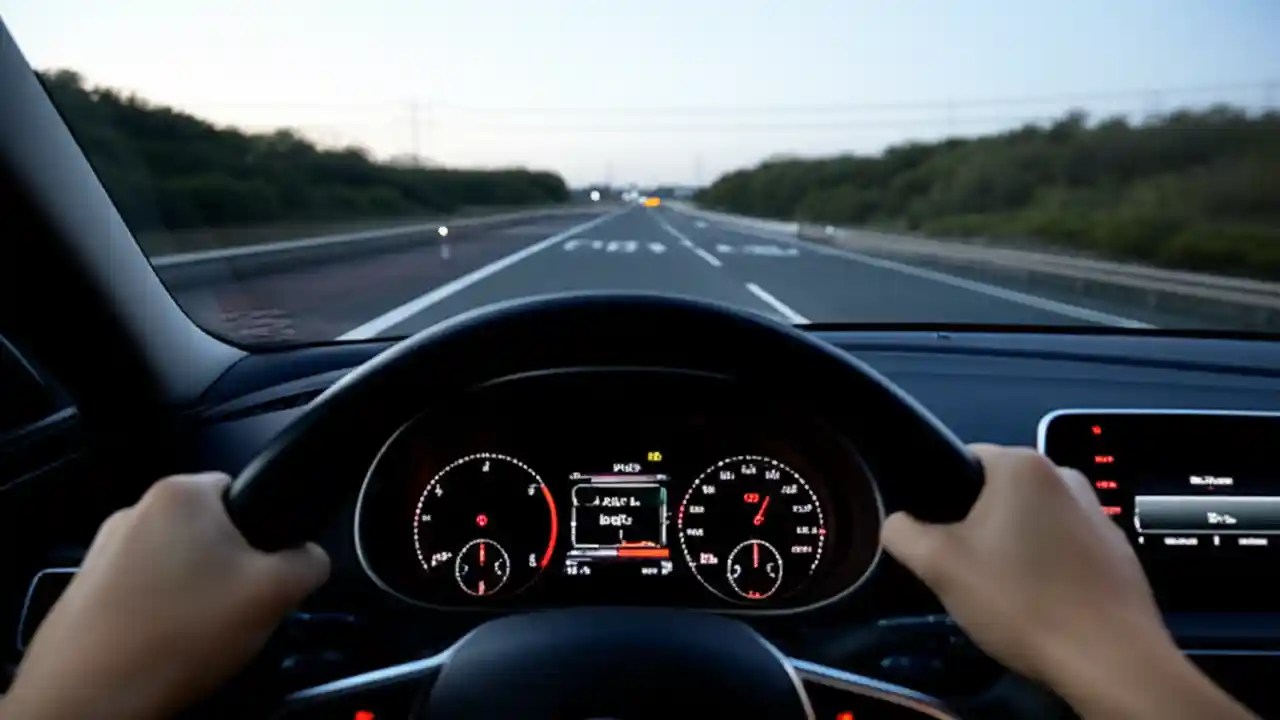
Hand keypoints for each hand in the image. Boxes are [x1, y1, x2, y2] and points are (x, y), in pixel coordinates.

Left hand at [1, 473, 329, 719]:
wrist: (89, 697)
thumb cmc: (184, 631)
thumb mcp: (275, 595)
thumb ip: (309, 563)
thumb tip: (309, 557)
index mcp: (180, 492)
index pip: (244, 489)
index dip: (265, 533)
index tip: (265, 574)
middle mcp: (133, 509)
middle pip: (209, 532)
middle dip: (229, 568)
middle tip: (239, 610)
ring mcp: (101, 551)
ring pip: (176, 566)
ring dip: (194, 594)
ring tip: (200, 636)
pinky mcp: (83, 591)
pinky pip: (142, 593)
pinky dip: (159, 615)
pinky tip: (165, 646)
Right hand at [882, 444, 1254, 718]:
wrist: (1109, 660)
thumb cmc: (1020, 601)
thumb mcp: (938, 566)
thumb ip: (903, 533)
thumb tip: (898, 523)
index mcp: (1023, 465)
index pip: (963, 460)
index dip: (940, 499)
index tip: (936, 540)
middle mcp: (1066, 475)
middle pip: (998, 493)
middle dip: (977, 526)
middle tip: (964, 571)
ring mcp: (1099, 514)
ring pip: (1033, 522)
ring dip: (1014, 547)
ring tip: (1004, 592)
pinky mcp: (1118, 552)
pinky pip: (1065, 548)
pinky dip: (1048, 568)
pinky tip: (1041, 604)